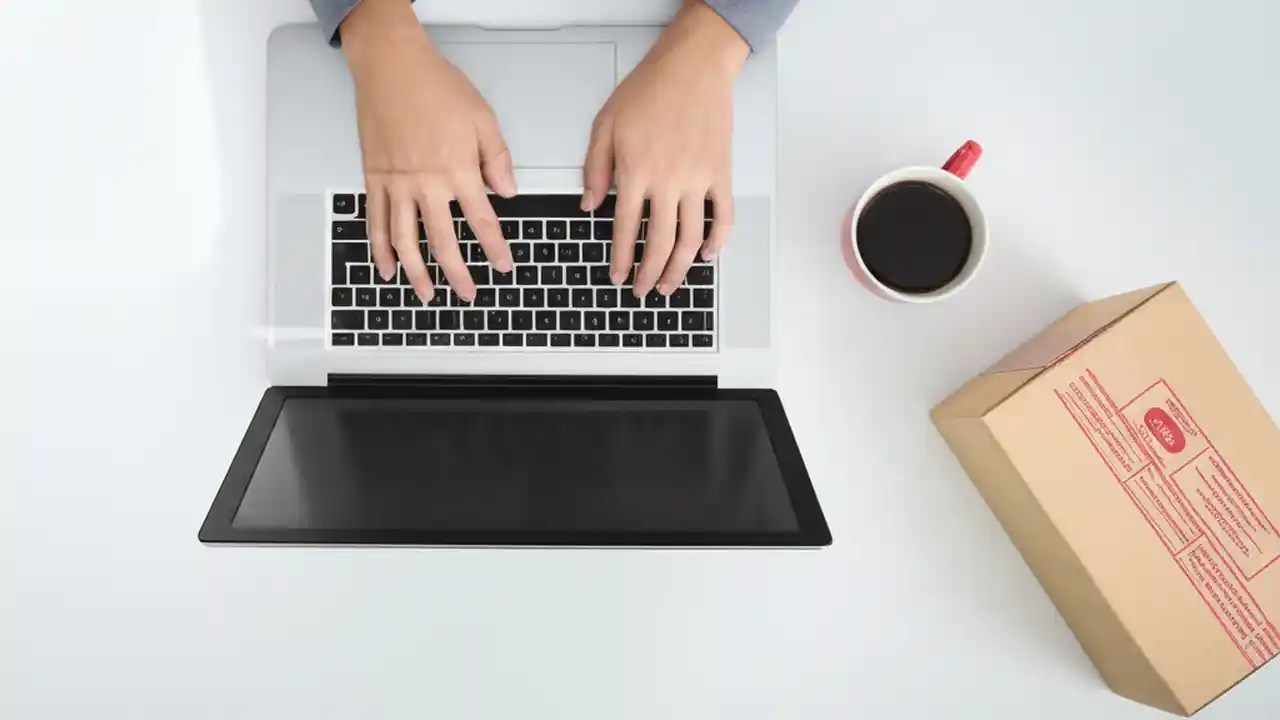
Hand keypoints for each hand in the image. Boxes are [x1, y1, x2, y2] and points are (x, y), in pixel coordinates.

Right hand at [342, 0, 515, 302]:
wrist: (391, 65)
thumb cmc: (436, 85)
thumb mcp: (483, 118)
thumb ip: (496, 159)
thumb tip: (507, 192)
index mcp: (456, 169)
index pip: (481, 220)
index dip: (494, 248)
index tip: (503, 266)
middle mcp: (425, 182)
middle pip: (442, 240)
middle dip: (457, 273)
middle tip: (468, 294)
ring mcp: (395, 183)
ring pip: (405, 240)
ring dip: (416, 272)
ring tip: (427, 294)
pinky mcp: (374, 178)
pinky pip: (376, 222)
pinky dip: (380, 249)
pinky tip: (387, 268)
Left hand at [582, 0, 747, 296]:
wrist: (693, 66)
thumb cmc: (649, 89)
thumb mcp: (606, 124)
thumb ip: (595, 167)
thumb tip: (589, 204)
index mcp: (636, 171)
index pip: (625, 228)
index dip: (620, 258)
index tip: (617, 276)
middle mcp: (668, 181)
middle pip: (660, 242)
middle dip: (649, 273)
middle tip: (642, 290)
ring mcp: (698, 180)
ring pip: (691, 238)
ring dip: (680, 268)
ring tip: (669, 285)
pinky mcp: (720, 173)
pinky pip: (722, 216)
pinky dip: (717, 240)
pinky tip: (708, 254)